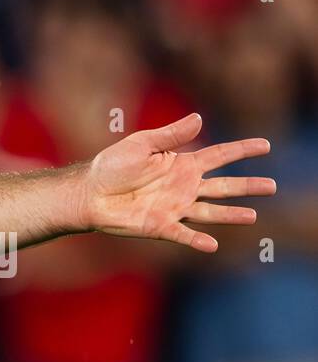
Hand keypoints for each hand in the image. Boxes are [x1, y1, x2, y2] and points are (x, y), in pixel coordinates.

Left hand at [81, 113, 274, 252]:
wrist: (89, 192)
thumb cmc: (112, 166)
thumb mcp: (141, 144)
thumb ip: (171, 135)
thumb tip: (200, 118)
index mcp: (181, 164)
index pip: (219, 155)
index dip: (242, 150)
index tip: (266, 145)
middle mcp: (184, 187)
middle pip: (223, 186)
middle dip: (248, 186)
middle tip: (272, 186)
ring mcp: (175, 207)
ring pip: (211, 211)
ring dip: (231, 214)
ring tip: (252, 216)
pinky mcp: (161, 226)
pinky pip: (184, 234)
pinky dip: (197, 240)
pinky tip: (213, 244)